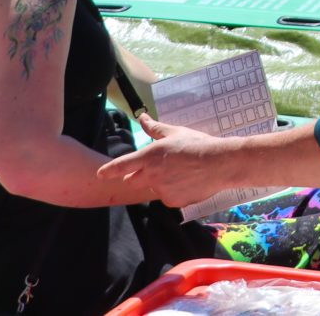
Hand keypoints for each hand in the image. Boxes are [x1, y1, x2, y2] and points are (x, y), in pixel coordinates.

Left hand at [93, 114, 224, 208]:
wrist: (220, 164)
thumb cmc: (197, 144)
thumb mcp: (174, 132)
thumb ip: (154, 128)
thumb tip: (142, 118)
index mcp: (149, 156)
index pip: (122, 165)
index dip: (108, 170)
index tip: (100, 174)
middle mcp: (152, 175)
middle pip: (133, 181)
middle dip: (139, 175)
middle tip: (157, 167)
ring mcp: (161, 190)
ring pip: (152, 188)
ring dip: (159, 182)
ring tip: (180, 172)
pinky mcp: (172, 201)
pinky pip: (167, 197)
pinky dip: (173, 191)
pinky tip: (187, 182)